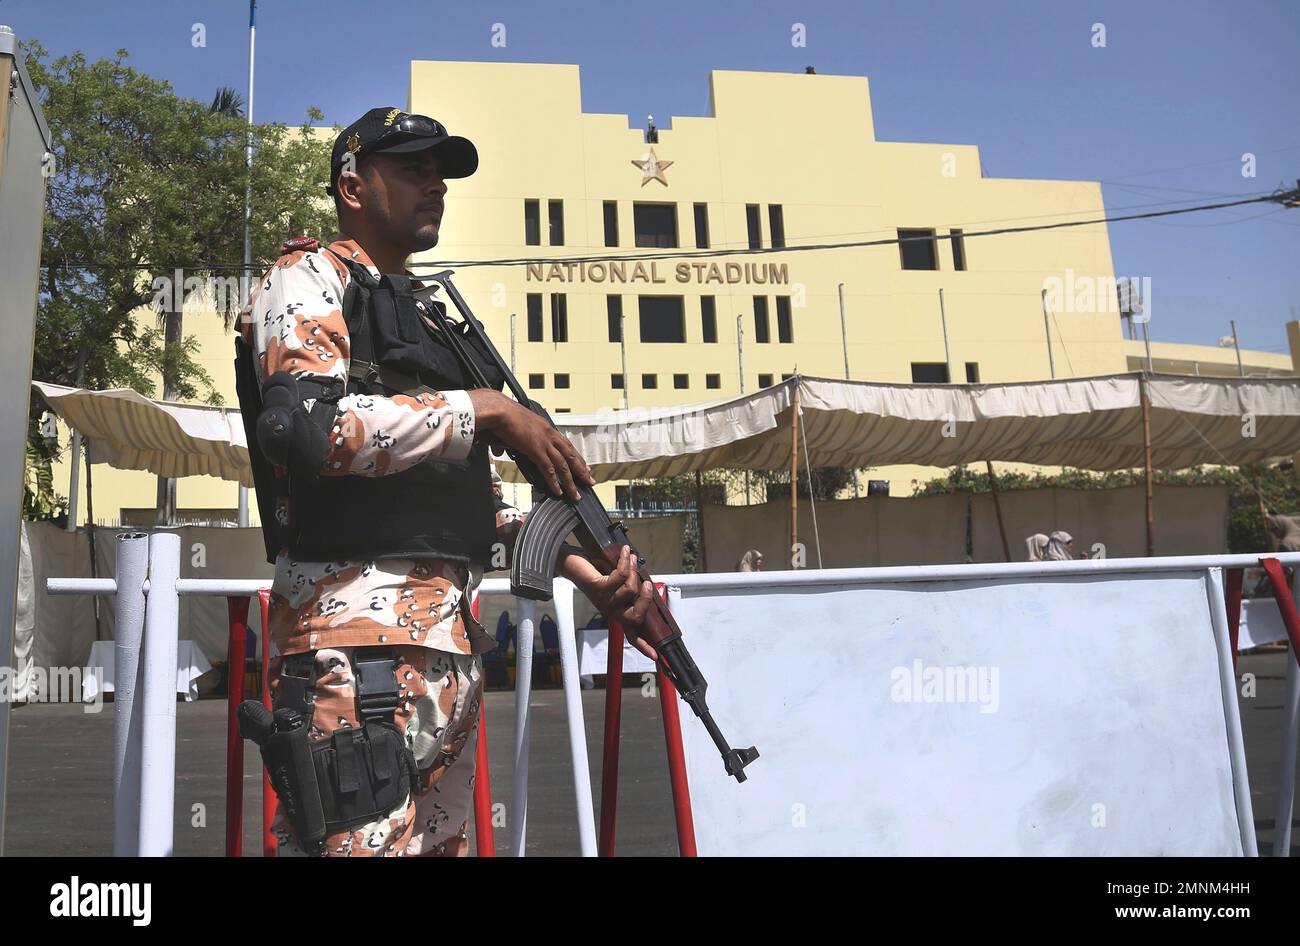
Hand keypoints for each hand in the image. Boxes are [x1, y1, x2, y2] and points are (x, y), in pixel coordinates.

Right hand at [469, 390, 593, 500]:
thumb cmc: (503, 415)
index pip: (566, 445)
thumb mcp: (513, 427)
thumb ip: (510, 440)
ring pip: (563, 466)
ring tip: (576, 494)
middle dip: (581, 470)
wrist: (499, 410)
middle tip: (589, 481)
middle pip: (570, 455)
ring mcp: (544, 443)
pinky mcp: (536, 450)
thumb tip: (499, 449)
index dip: (577, 457)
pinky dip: (554, 482)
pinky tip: (558, 491)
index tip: (584, 466)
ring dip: (570, 482)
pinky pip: (548, 469)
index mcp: (546, 428)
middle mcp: (549, 434)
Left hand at [557, 546, 657, 661]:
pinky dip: (626, 562)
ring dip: (634, 571)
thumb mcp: (616, 584)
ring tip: (631, 559)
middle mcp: (610, 610)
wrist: (570, 563)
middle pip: (636, 617)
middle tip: (648, 584)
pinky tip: (626, 553)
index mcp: (616, 612)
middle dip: (646, 600)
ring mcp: (603, 600)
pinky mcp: (598, 588)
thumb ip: (630, 589)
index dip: (644, 645)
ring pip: (630, 591)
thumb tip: (647, 585)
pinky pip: (620, 576)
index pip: (631, 634)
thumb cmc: (595, 572)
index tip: (656, 656)